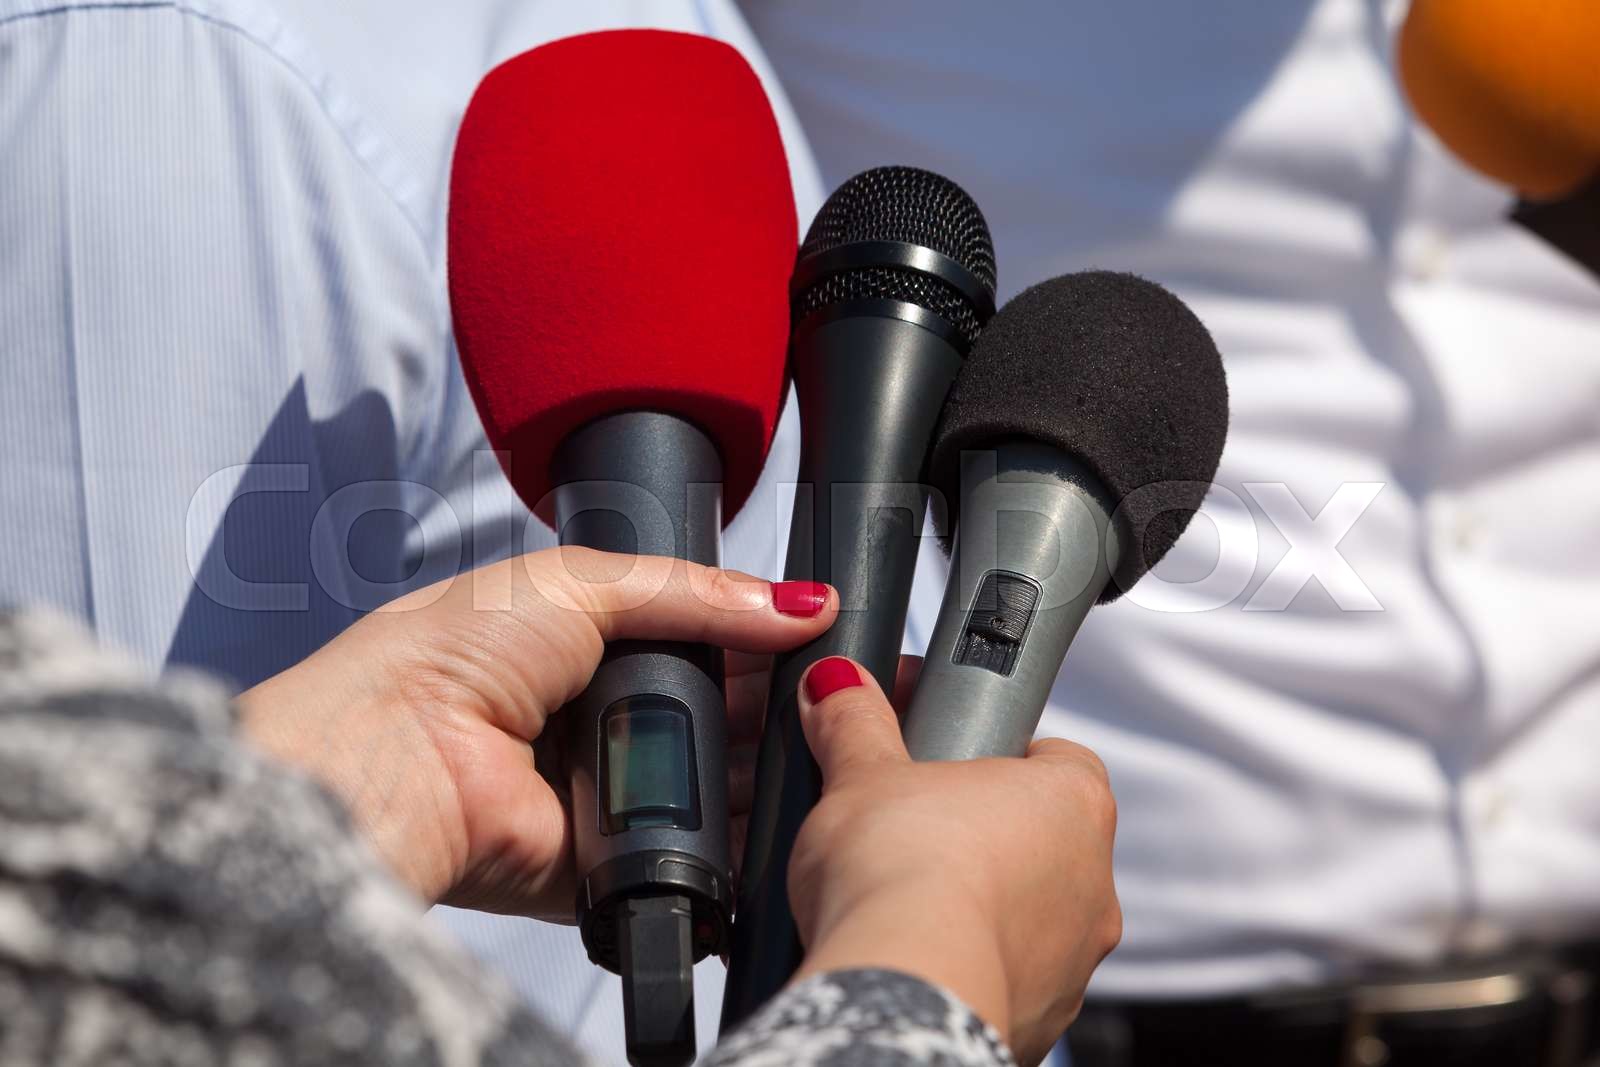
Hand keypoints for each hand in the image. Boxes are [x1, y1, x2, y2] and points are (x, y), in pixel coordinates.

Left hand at [239, 548, 836, 918]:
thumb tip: (800, 602)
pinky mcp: (604, 868)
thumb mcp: (584, 581)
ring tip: (815, 751)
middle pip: (721, 720)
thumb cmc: (450, 652)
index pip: (706, 644)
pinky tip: (775, 821)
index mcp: (592, 646)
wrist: (392, 754)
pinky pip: (685, 861)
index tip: (825, 639)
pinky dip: (727, 848)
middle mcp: (602, 721)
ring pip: (715, 791)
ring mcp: (605, 797)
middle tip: (836, 696)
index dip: (765, 642)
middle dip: (777, 710)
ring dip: (761, 775)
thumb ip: (699, 591)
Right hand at [786, 657, 1121, 1065]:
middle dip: (984, 834)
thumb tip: (836, 685)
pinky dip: (968, 965)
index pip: (1058, 756)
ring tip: (904, 898)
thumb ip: (854, 723)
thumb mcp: (861, 775)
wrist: (900, 988)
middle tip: (914, 828)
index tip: (950, 756)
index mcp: (1072, 800)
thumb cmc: (899, 870)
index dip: (1003, 751)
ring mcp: (1074, 959)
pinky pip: (1007, 978)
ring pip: (1030, 916)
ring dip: (980, 906)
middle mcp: (1093, 880)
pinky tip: (915, 955)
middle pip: (1043, 839)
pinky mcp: (1041, 1018)